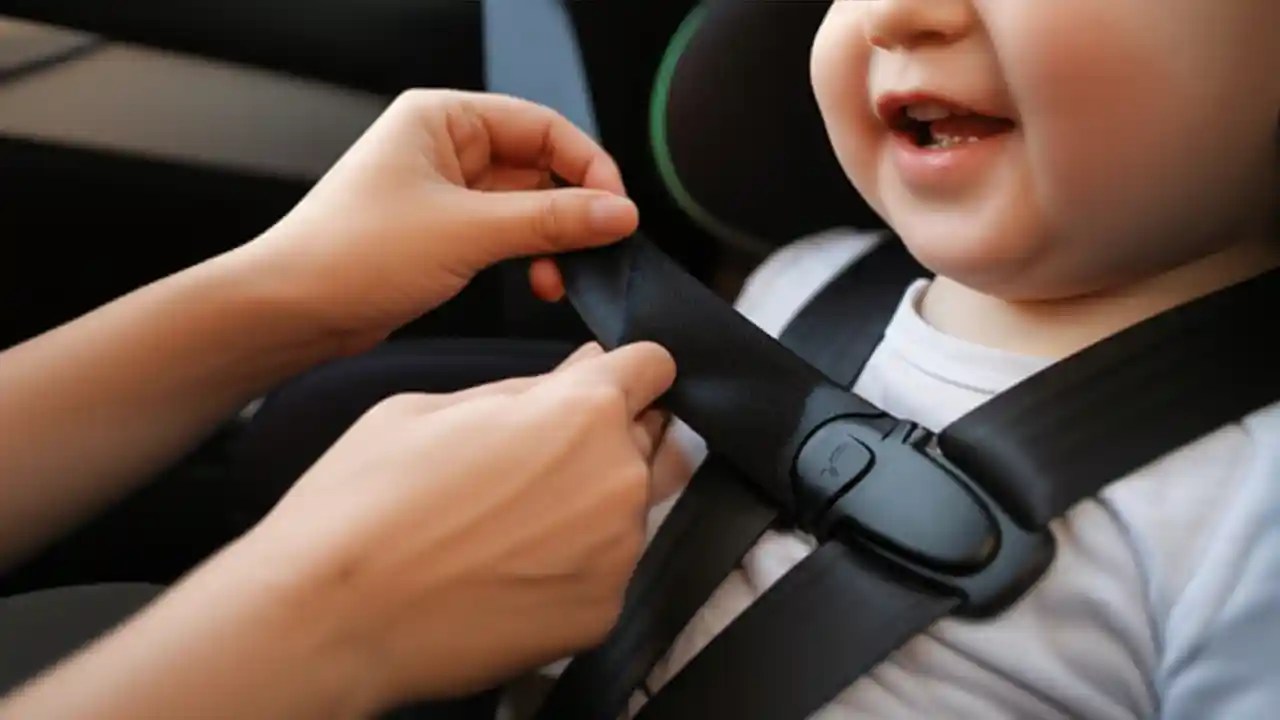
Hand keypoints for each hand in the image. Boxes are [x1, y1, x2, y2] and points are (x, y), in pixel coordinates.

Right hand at [223, 342, 675, 712]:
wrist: (332, 614)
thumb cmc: (365, 503)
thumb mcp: (430, 407)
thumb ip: (524, 387)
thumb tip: (579, 369)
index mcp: (581, 411)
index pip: (654, 366)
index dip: (627, 370)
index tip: (605, 385)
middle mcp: (617, 479)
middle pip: (652, 436)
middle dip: (612, 434)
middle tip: (542, 456)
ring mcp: (616, 553)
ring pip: (631, 507)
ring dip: (593, 501)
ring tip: (513, 519)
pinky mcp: (601, 613)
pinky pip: (607, 570)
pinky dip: (576, 564)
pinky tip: (512, 566)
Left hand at [242, 89, 638, 350]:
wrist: (292, 310)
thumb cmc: (351, 254)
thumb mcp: (467, 232)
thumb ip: (551, 220)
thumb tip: (618, 213)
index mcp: (443, 118)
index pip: (542, 126)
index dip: (588, 165)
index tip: (616, 208)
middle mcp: (445, 146)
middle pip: (539, 164)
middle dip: (572, 209)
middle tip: (600, 246)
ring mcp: (445, 191)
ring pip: (527, 204)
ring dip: (553, 239)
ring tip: (561, 275)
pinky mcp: (445, 232)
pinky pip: (507, 233)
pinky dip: (531, 255)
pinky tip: (541, 281)